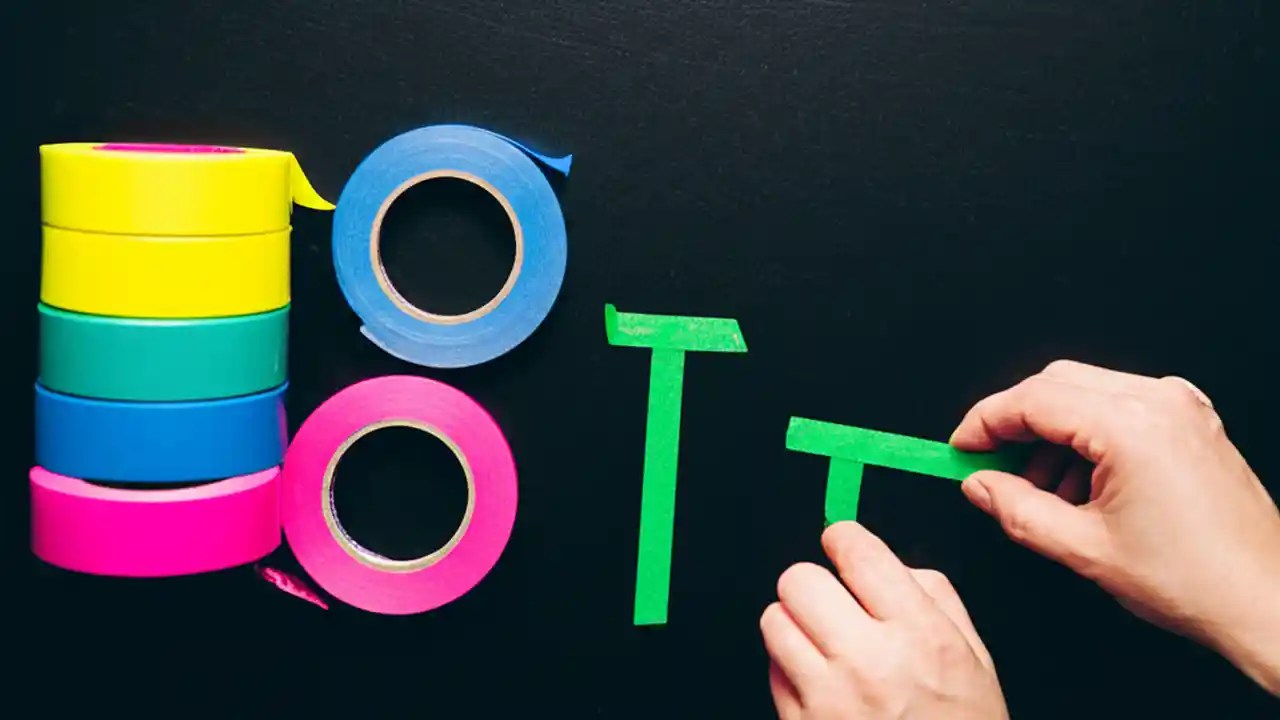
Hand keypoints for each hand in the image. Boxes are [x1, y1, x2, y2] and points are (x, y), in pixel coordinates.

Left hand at [760, 522, 1007, 718]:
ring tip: (822, 644)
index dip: (843, 538)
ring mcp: (828, 696)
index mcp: (919, 633)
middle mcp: (869, 659)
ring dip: (794, 625)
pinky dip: (788, 669)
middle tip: (831, 602)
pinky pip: (770, 671)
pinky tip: (819, 684)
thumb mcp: (974, 657)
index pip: (855, 550)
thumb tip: (886, 562)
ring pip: (774, 620)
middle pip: (798, 578)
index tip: (842, 545)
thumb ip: (934, 596)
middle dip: (814, 584)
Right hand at [951, 360, 1279, 694]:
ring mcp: (1181, 408)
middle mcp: (1159, 402)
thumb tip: (980, 485)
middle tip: (990, 466)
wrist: (1265, 600)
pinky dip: (1088, 435)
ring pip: (1087, 391)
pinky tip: (1081, 485)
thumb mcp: (1083, 549)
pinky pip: (1121, 407)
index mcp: (1132, 426)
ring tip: (1042, 491)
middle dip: (1016, 423)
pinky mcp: (1192, 422)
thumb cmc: (1195, 579)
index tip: (960, 447)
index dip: (984, 422)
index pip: (1032, 399)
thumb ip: (1017, 509)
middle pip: (1056, 383)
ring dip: (1052, 432)